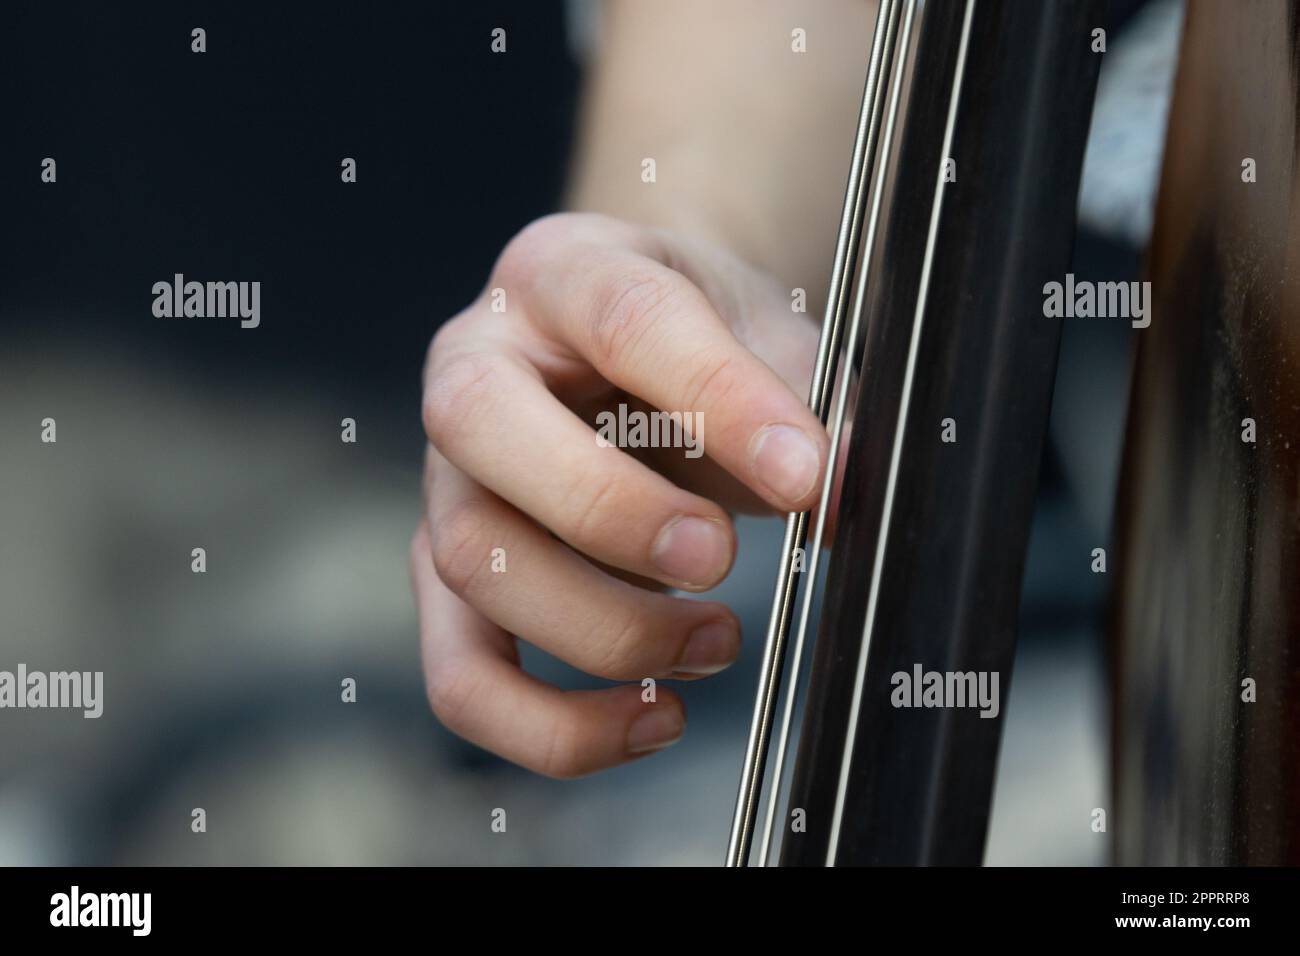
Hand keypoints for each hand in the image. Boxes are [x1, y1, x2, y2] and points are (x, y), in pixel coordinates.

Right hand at [411, 212, 829, 776]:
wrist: (629, 356)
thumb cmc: (695, 340)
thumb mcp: (763, 335)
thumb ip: (807, 403)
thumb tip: (843, 495)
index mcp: (564, 274)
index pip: (626, 320)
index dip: (718, 398)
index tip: (807, 474)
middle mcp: (476, 365)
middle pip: (484, 427)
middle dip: (611, 512)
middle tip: (719, 557)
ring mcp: (448, 475)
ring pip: (473, 564)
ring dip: (606, 628)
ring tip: (719, 643)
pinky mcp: (450, 573)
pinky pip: (464, 676)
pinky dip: (554, 728)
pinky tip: (653, 718)